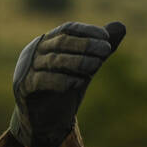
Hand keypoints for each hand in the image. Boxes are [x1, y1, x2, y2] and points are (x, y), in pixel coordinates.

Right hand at [9, 21, 125, 146]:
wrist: (44, 120)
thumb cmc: (64, 89)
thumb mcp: (85, 68)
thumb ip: (99, 49)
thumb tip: (121, 26)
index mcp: (48, 42)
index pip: (67, 29)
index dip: (86, 31)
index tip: (106, 37)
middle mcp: (34, 51)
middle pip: (61, 43)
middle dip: (85, 45)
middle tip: (106, 50)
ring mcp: (26, 69)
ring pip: (53, 61)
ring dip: (77, 62)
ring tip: (97, 66)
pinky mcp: (24, 88)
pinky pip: (42, 81)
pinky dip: (61, 80)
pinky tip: (79, 83)